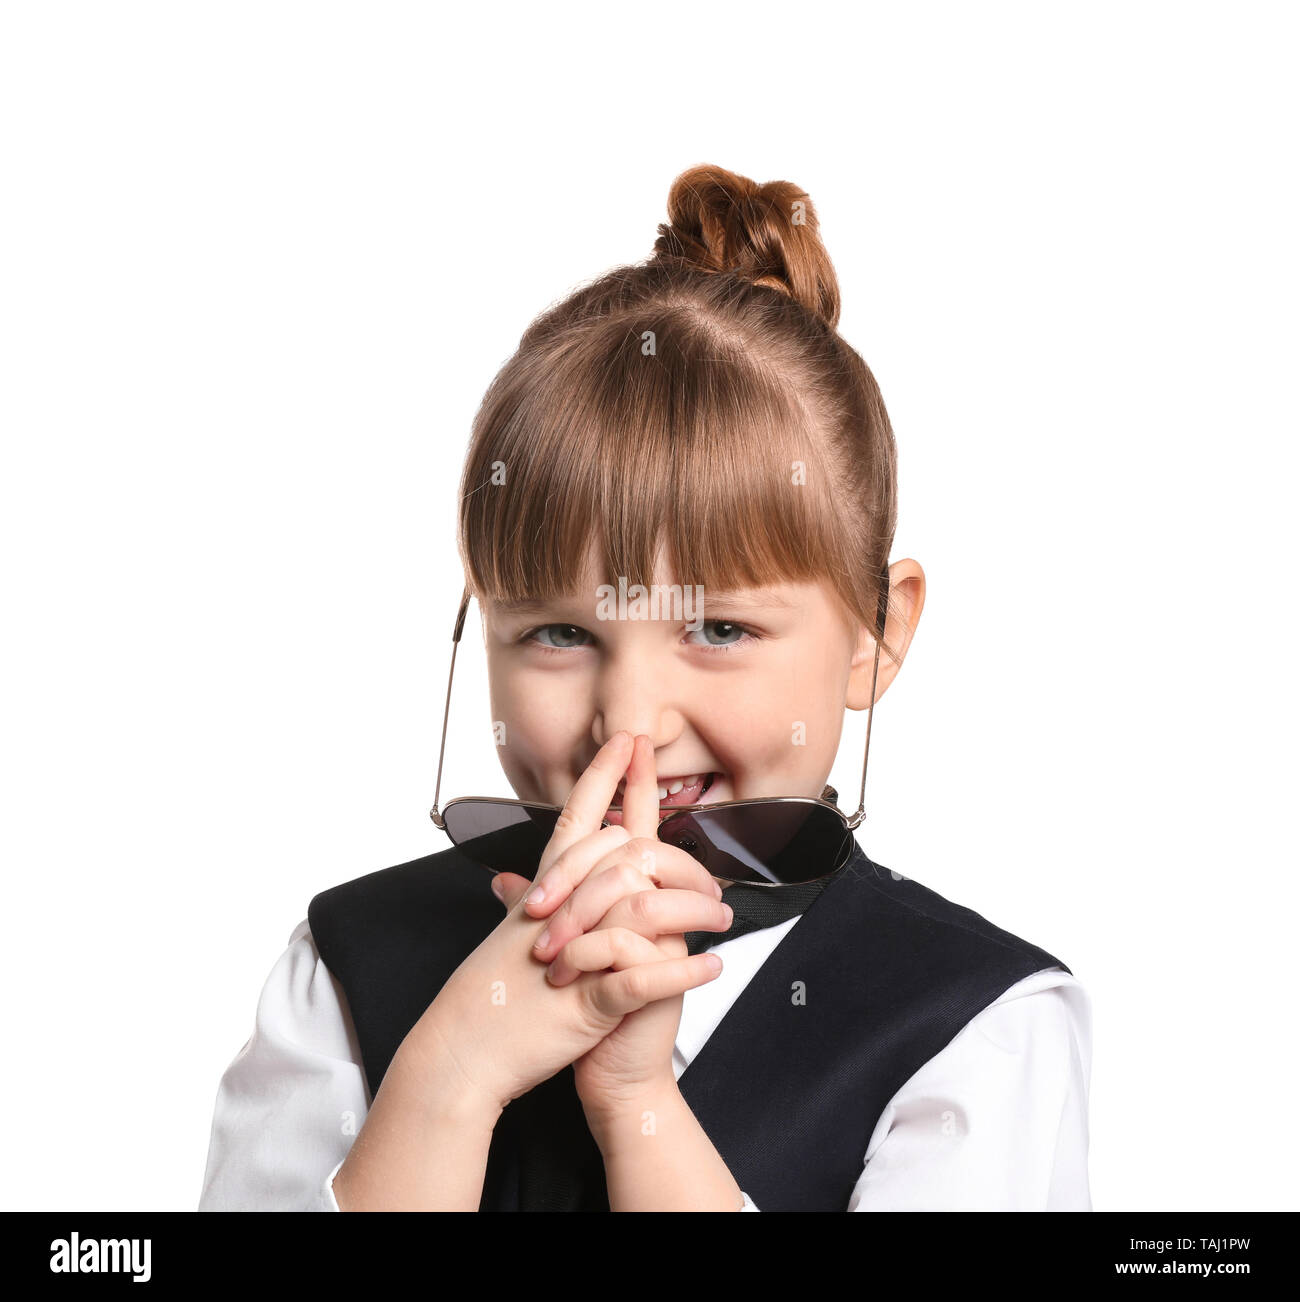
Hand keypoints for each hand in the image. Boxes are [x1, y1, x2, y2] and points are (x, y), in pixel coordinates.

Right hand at [408, 732, 723, 1112]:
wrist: (460, 1051)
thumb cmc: (491, 997)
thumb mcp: (505, 941)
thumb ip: (519, 906)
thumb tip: (516, 883)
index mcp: (544, 894)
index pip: (576, 820)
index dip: (600, 777)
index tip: (626, 740)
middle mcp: (559, 912)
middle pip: (621, 853)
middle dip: (677, 857)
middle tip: (713, 874)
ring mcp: (574, 954)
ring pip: (641, 908)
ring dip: (692, 910)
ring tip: (724, 919)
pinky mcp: (587, 1000)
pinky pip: (641, 979)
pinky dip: (681, 973)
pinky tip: (711, 968)